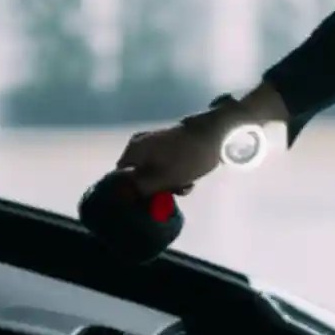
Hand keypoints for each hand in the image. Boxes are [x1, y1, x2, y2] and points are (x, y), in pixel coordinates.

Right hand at [115, 110, 229, 196]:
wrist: (214, 133)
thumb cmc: (187, 158)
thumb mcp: (163, 179)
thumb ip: (140, 188)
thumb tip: (121, 195)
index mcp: (133, 150)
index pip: (119, 177)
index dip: (130, 192)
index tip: (146, 201)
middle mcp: (139, 145)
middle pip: (138, 176)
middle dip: (155, 189)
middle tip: (171, 195)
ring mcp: (154, 143)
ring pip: (154, 172)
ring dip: (168, 184)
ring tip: (184, 187)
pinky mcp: (169, 145)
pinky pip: (164, 165)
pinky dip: (174, 175)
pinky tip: (188, 181)